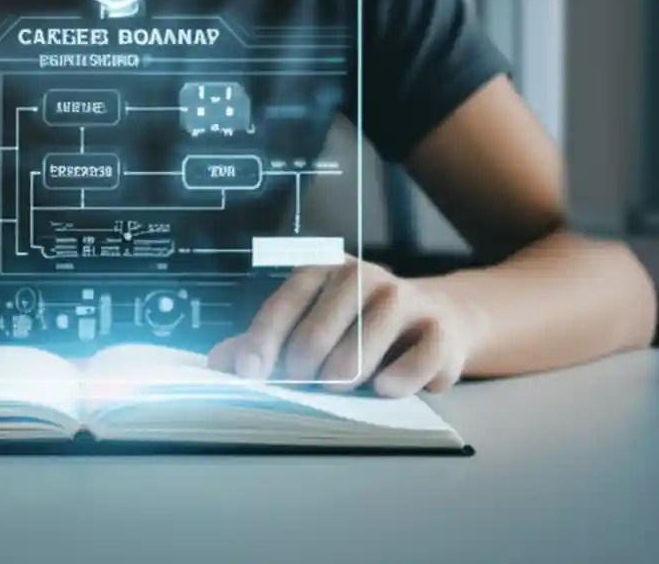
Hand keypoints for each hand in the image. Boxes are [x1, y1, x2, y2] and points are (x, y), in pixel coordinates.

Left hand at [208, 258, 476, 396]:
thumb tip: (219, 364)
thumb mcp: (311, 327)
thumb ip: (265, 344)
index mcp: (323, 270)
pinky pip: (413, 363)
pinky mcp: (439, 328)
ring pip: (360, 351)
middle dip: (303, 370)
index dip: (262, 341)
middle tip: (305, 385)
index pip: (284, 304)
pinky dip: (396, 382)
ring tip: (343, 385)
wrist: (439, 321)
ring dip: (345, 379)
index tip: (248, 374)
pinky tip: (384, 388)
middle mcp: (361, 276)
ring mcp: (403, 298)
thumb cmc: (360, 329)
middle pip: (317, 333)